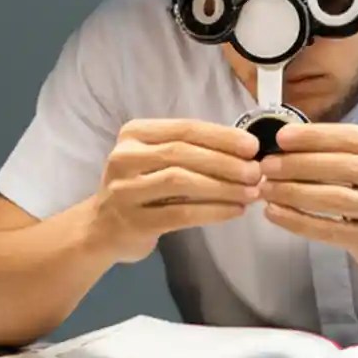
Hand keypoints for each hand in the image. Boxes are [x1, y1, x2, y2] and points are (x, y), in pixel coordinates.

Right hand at [92, 119, 263, 263]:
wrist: (101, 228)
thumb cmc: (139, 188)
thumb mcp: (154, 160)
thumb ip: (189, 151)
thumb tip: (244, 152)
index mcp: (134, 134)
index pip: (184, 128)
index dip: (222, 136)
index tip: (252, 146)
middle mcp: (124, 157)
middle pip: (182, 153)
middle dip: (225, 162)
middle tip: (255, 172)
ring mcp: (126, 190)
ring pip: (181, 181)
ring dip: (222, 186)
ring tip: (250, 193)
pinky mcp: (135, 221)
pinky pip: (181, 213)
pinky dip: (212, 211)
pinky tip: (234, 211)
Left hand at [259, 123, 357, 277]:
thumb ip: (345, 150)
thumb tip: (287, 140)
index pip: (353, 137)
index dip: (314, 136)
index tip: (280, 137)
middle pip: (342, 166)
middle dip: (297, 164)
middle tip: (265, 165)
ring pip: (333, 198)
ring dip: (292, 192)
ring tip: (265, 188)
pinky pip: (328, 229)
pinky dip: (297, 221)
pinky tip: (275, 213)